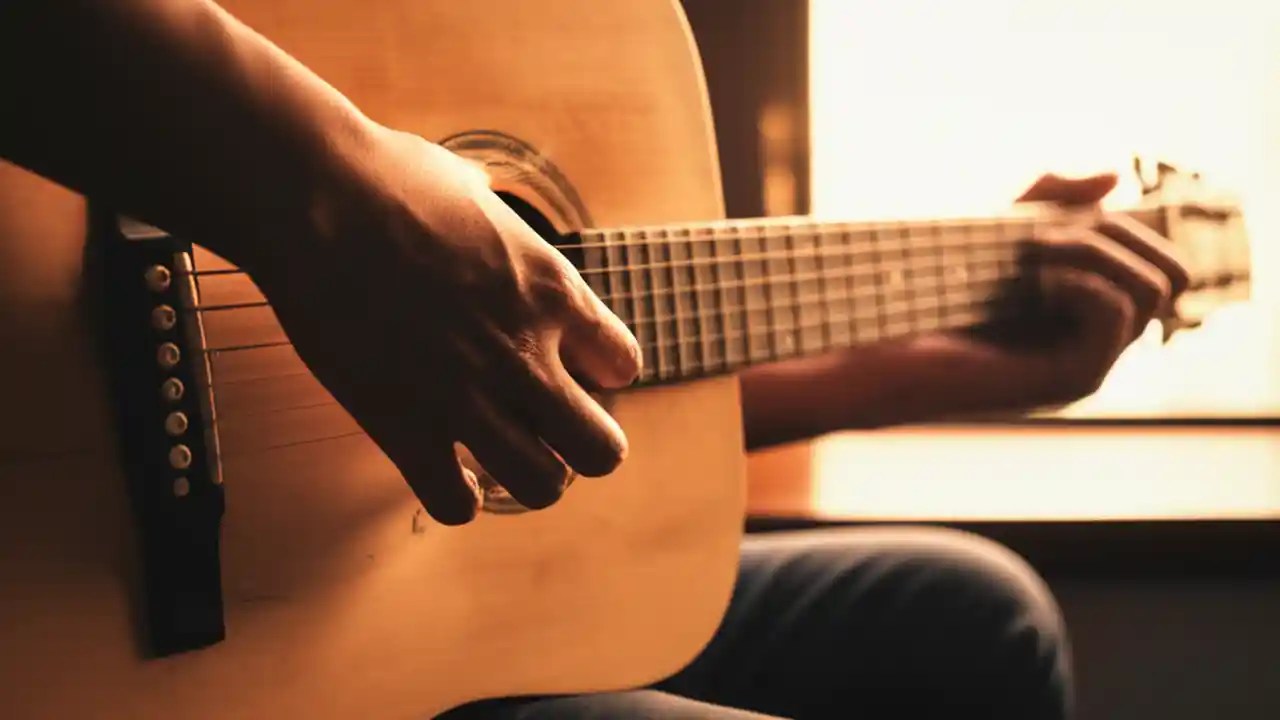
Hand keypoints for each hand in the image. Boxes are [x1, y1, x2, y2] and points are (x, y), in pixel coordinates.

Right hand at [246, 126, 640, 524]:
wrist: (314, 196)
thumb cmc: (388, 178)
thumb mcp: (474, 187)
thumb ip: (495, 216)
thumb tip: (479, 195)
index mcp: (553, 291)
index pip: (624, 365)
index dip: (601, 373)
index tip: (569, 366)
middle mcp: (525, 354)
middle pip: (604, 450)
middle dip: (584, 447)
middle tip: (551, 430)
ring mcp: (467, 397)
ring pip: (543, 487)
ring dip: (531, 478)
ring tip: (505, 457)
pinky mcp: (404, 426)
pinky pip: (454, 503)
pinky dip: (457, 498)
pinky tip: (448, 475)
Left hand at [920, 172, 1190, 409]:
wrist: (879, 348)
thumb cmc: (927, 293)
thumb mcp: (997, 230)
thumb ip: (1051, 198)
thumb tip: (1115, 176)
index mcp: (1084, 314)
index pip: (1157, 267)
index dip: (1128, 229)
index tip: (1058, 217)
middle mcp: (1095, 344)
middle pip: (1168, 277)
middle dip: (1120, 235)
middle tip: (1046, 231)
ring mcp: (1090, 365)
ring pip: (1151, 292)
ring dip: (1098, 252)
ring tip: (1034, 250)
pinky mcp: (1075, 379)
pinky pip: (1119, 316)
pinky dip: (1085, 282)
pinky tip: (1038, 280)